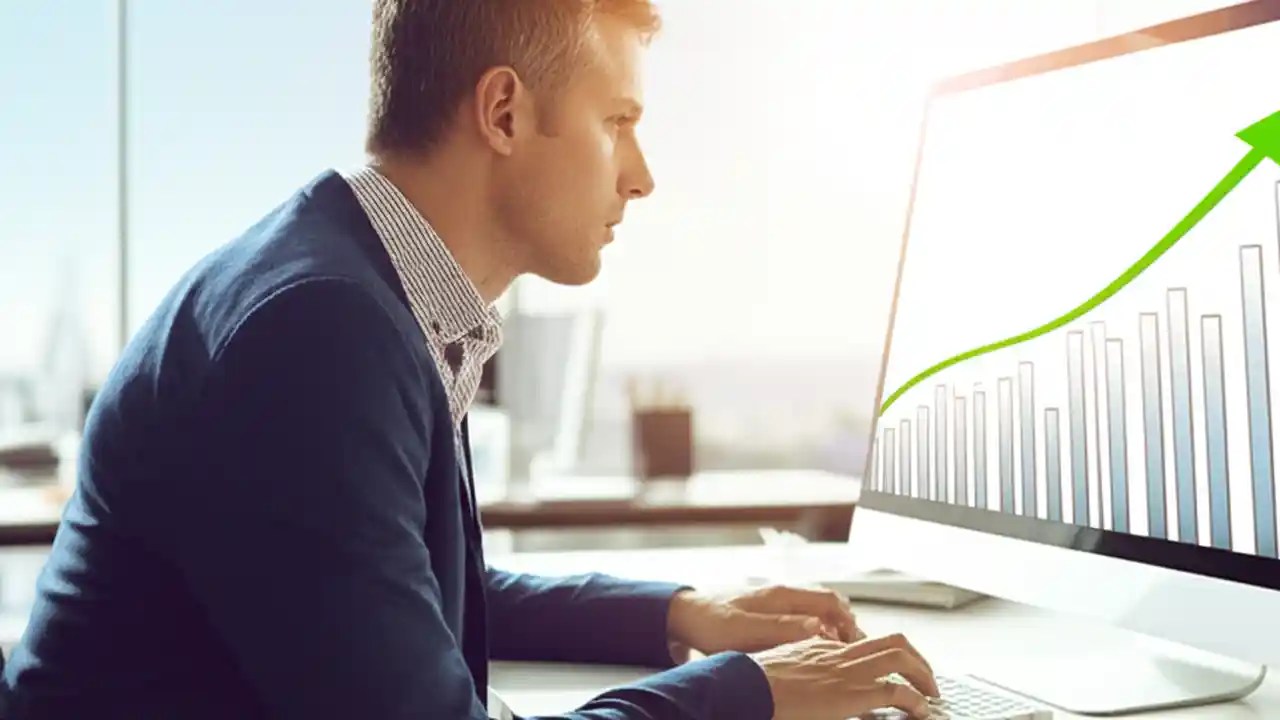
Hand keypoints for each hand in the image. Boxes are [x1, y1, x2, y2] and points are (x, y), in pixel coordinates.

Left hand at [666, 584, 864, 658]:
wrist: (686, 614)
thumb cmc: (713, 623)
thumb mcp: (745, 630)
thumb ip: (781, 627)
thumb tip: (816, 626)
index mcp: (781, 595)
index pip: (830, 600)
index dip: (848, 621)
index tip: (856, 643)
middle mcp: (783, 593)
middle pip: (828, 602)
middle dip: (846, 623)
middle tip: (854, 648)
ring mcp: (777, 599)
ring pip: (817, 607)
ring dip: (832, 625)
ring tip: (839, 648)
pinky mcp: (770, 608)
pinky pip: (803, 613)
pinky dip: (817, 625)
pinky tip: (814, 643)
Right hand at [752, 633, 939, 719]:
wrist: (745, 687)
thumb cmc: (753, 685)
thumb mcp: (780, 673)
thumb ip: (798, 675)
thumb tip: (802, 689)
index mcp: (821, 647)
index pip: (863, 645)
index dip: (885, 659)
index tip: (893, 673)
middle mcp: (838, 652)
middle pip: (893, 640)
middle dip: (917, 658)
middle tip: (927, 678)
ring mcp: (847, 670)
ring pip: (901, 656)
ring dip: (924, 675)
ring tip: (931, 695)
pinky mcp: (852, 692)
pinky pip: (896, 690)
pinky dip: (916, 702)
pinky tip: (921, 712)